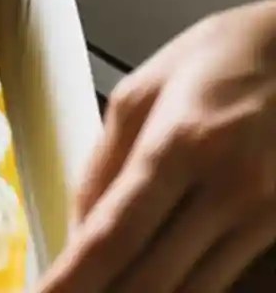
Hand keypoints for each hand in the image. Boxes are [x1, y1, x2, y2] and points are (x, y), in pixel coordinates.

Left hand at [38, 0, 275, 291]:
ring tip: (97, 292)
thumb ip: (102, 165)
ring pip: (192, 290)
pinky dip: (181, 290)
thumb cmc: (218, 60)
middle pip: (153, 278)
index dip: (73, 279)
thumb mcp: (140, 91)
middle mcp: (231, 188)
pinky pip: (224, 278)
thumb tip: (75, 233)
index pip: (114, 234)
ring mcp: (265, 213)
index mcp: (182, 142)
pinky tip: (148, 284)